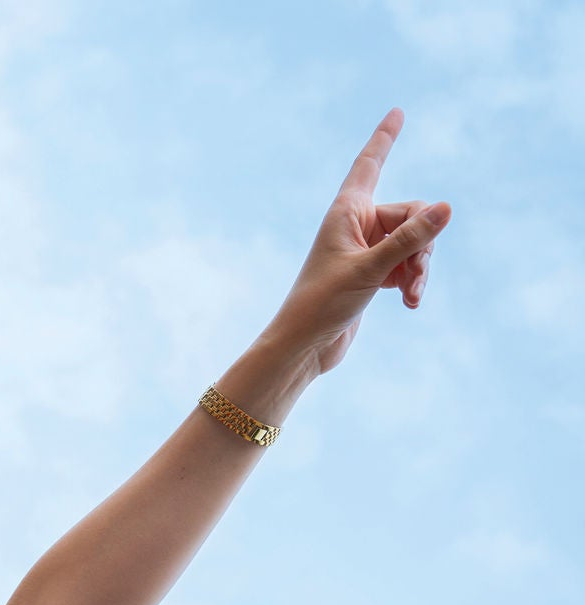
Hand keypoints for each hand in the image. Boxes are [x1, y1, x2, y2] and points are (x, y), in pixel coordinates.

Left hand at [271, 109, 451, 376]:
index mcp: (345, 212)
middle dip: (422, 244)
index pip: (369, 165)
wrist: (303, 347)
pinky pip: (407, 266)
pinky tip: (410, 304)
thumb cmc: (322, 304)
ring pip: (414, 243)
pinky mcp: (372, 273)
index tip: (397, 111)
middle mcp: (355, 225)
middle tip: (414, 275)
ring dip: (419, 268)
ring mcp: (365, 249)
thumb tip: (447, 207)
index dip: (384, 138)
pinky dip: (412, 282)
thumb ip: (410, 239)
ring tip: (412, 295)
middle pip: (412, 214)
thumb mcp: (371, 269)